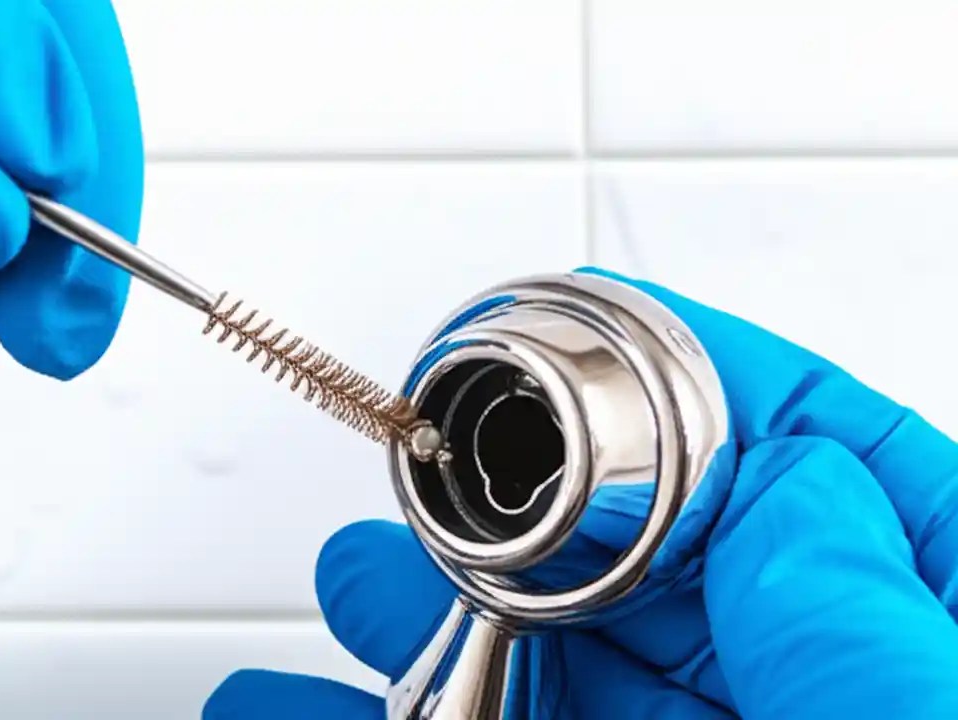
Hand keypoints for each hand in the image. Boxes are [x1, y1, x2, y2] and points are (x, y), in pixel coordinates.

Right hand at [204, 268, 957, 718]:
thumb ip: (863, 624)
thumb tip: (794, 484)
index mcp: (909, 641)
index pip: (821, 466)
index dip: (706, 377)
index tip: (591, 320)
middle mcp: (793, 693)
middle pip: (655, 557)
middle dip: (525, 499)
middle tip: (439, 456)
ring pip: (542, 660)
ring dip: (426, 611)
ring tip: (353, 569)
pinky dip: (364, 717)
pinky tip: (282, 702)